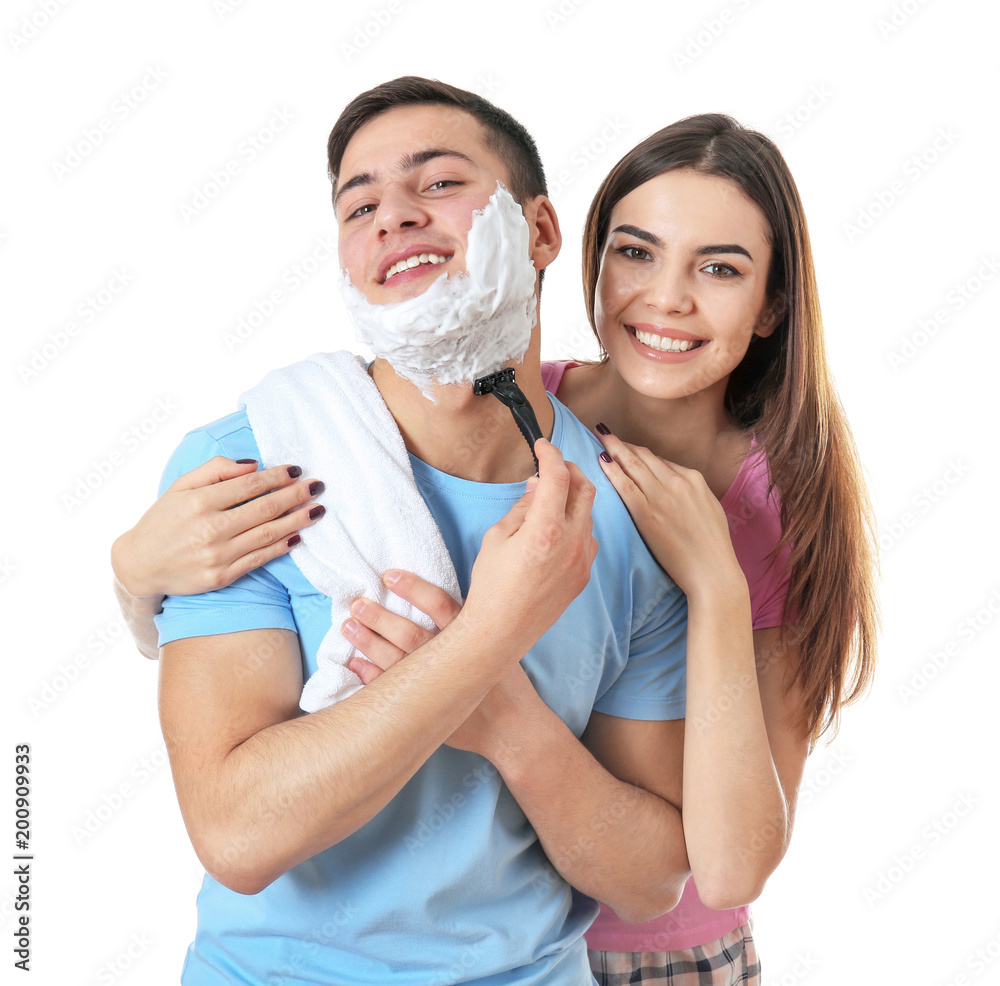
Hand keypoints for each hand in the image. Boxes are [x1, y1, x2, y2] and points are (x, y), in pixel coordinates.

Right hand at [112, 456, 324, 596]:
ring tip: (317, 509)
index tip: (297, 470)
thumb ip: (215, 470)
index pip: (250, 485)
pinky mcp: (222, 576)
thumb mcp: (181, 486)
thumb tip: (253, 465)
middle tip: (318, 486)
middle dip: (296, 496)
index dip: (278, 476)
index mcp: (200, 501)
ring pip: (268, 534)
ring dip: (297, 520)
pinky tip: (298, 536)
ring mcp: (217, 555)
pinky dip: (282, 547)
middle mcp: (210, 528)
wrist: (140, 564)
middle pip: (265, 508)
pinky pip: (259, 559)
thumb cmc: (164, 520)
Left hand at [342, 571, 538, 758]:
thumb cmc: (505, 682)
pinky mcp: (426, 708)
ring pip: (396, 661)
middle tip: (356, 604)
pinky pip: (392, 690)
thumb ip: (474, 623)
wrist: (513, 727)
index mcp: (472, 637)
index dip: (413, 588)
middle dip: (380, 618)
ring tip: (348, 627)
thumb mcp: (500, 644)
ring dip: (369, 643)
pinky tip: (355, 664)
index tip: (388, 575)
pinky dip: (371, 676)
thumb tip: (444, 598)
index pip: (439, 605)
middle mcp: (452, 659)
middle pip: (410, 634)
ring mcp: (437, 685)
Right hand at [463, 438, 597, 652]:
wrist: (500, 631)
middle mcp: (572, 542)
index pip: (558, 476)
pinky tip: (555, 530)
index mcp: (546, 528)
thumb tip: (538, 487)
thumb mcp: (497, 537)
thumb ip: (522, 507)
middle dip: (570, 470)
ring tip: (546, 502)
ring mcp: (582, 560)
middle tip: (552, 466)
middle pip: (585, 488)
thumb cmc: (491, 585)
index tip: (541, 446)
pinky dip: (576, 524)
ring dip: (572, 499)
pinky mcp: (584, 575)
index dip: (550, 454)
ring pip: (588, 514)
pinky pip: (588, 539)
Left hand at [596, 429, 743, 597]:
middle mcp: (677, 481)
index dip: (640, 454)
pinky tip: (601, 460)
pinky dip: (612, 470)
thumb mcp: (710, 508)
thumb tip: (677, 486)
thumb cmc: (713, 545)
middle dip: (623, 443)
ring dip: (614, 447)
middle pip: (644, 456)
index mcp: (693, 479)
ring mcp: (661, 496)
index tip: (627, 450)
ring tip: (600, 436)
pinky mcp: (646, 512)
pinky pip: (625, 485)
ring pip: (633, 464)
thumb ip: (692, 493)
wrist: (712, 570)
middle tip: (605, 433)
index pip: (660, 460)